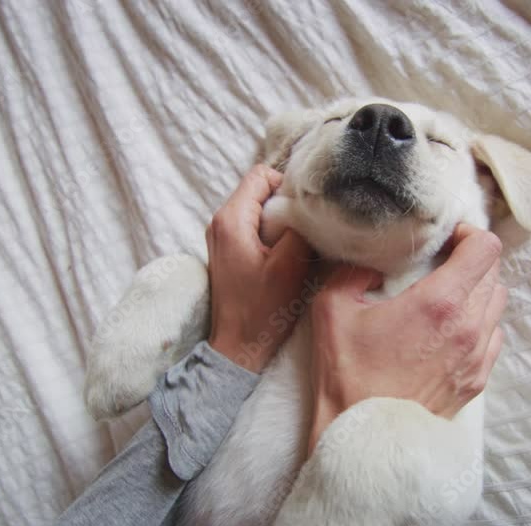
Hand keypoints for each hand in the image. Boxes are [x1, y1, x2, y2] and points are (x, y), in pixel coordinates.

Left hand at [207, 165, 312, 372]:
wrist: (238, 345)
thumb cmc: (262, 310)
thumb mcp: (289, 265)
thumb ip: (299, 227)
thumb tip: (310, 205)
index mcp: (231, 219)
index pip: (261, 175)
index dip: (287, 186)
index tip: (304, 211)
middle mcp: (220, 221)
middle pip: (259, 190)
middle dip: (284, 204)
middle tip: (304, 230)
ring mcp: (221, 236)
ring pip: (257, 208)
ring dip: (280, 221)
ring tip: (295, 246)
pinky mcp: (227, 250)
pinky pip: (253, 226)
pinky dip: (271, 234)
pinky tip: (283, 256)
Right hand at [307, 224, 506, 453]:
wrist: (364, 436)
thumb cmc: (348, 374)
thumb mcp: (332, 307)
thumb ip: (353, 271)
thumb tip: (370, 260)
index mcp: (439, 302)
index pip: (485, 248)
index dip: (469, 234)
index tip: (449, 238)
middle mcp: (468, 327)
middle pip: (494, 272)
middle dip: (471, 260)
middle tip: (443, 261)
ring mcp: (476, 356)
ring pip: (497, 305)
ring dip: (477, 291)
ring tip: (447, 294)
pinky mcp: (476, 380)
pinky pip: (493, 337)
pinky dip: (479, 324)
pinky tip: (450, 328)